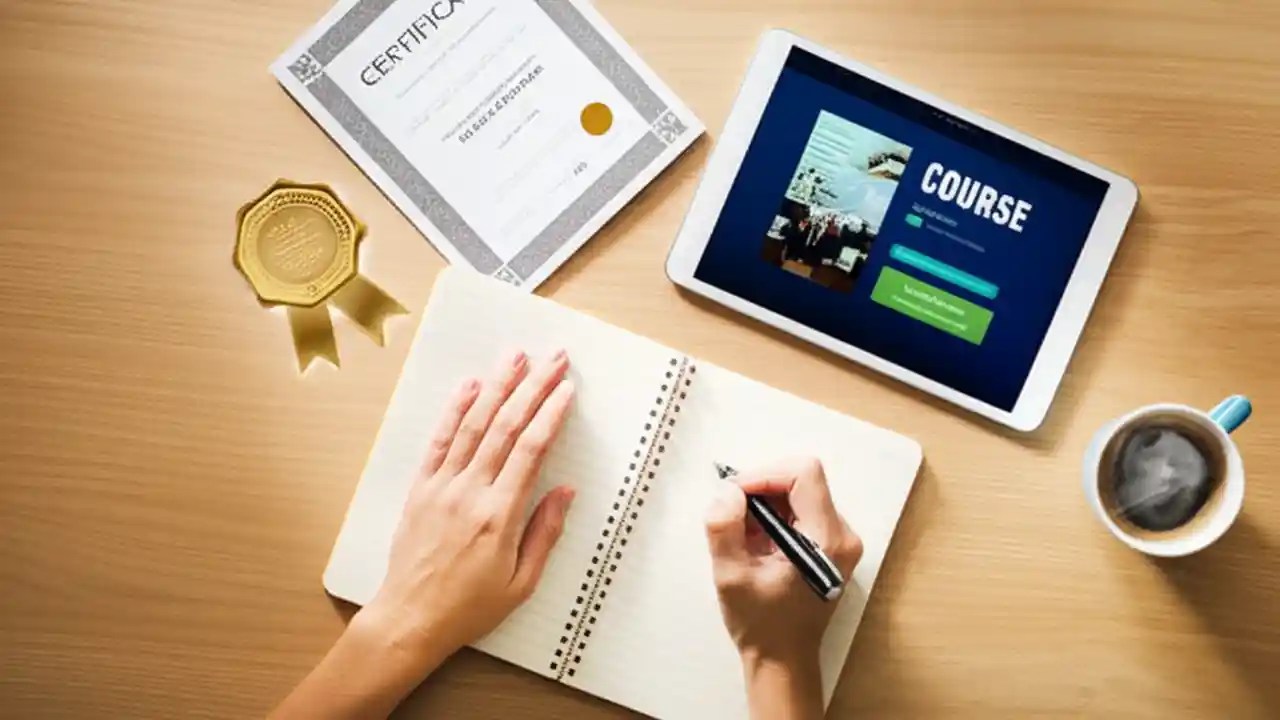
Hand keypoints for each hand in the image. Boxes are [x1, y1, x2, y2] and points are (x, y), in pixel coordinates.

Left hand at [360, 349, 577, 668]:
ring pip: (473, 424)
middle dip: (533, 388)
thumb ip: (545, 533)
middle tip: (552, 360)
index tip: (566, 390)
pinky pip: (439, 441)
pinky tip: (469, 386)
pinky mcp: (421, 488)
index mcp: (499, 516)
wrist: (409, 619)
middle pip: (506, 426)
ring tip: (514, 357)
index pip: (531, 450)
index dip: (551, 415)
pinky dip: (455, 410)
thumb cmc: (468, 609)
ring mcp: (442, 487)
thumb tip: (565, 492)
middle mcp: (469, 492)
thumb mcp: (521, 583)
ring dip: (496, 386)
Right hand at [704, 458, 862, 667]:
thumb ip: (724, 528)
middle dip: (761, 489)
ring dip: (765, 504)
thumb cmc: (762, 625)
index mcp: (825, 540)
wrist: (783, 660)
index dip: (765, 475)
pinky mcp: (829, 546)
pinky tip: (754, 542)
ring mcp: (838, 540)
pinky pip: (801, 511)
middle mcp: (841, 535)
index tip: (736, 494)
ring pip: (799, 493)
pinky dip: (773, 517)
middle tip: (731, 513)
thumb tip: (727, 491)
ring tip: (741, 534)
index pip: (804, 474)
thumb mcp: (731, 577)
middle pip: (802, 481)